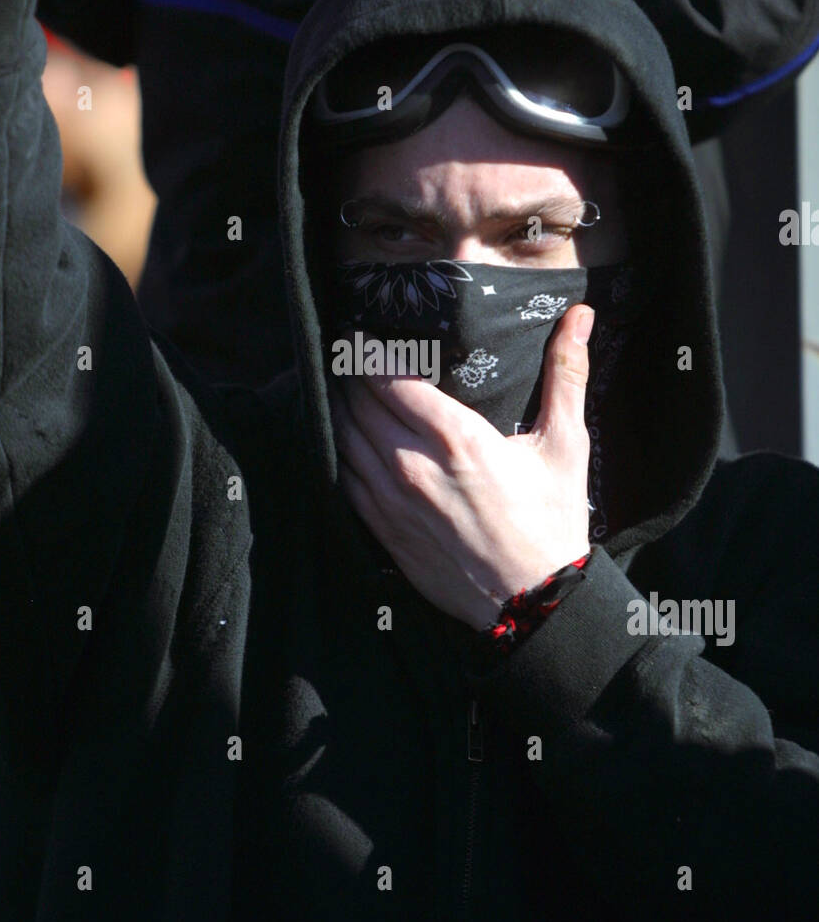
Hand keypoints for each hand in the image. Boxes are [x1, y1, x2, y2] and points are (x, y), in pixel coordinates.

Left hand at [334, 303, 593, 630]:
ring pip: (344, 436)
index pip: (388, 376)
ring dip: (342, 409)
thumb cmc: (551, 523)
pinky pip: (343, 476)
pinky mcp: (381, 529)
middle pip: (358, 401)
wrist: (533, 604)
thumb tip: (580, 316)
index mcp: (456, 437)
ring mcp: (391, 499)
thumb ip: (566, 375)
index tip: (367, 333)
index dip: (370, 350)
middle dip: (353, 374)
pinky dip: (341, 451)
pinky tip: (349, 439)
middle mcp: (412, 464)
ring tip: (348, 391)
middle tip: (353, 356)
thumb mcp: (565, 445)